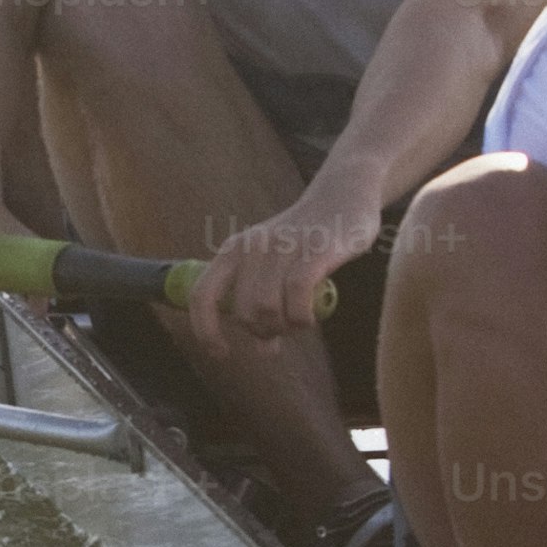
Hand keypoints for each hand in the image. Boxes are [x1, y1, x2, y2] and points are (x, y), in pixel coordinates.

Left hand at [180, 185, 373, 359]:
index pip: (202, 295)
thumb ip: (263, 304)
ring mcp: (284, 245)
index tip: (221, 353)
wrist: (344, 193)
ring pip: (268, 307)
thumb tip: (264, 351)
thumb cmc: (307, 238)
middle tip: (284, 328)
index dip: (205, 330)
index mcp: (234, 249)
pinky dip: (302, 316)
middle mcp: (253, 246)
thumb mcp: (274, 267)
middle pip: (244, 312)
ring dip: (285, 327)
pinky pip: (297, 293)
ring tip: (300, 321)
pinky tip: (310, 317)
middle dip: (264, 332)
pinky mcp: (316, 248)